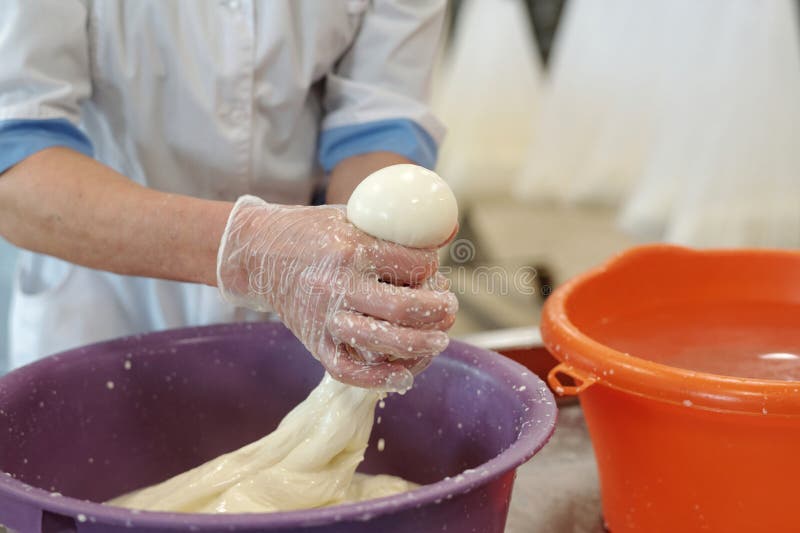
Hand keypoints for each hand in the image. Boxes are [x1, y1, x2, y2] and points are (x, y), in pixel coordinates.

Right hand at [217, 196, 457, 390]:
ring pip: (382, 341)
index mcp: (352, 249)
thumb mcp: (353, 215)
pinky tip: (406, 374)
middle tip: (449, 308)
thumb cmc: (311, 232)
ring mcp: (325, 317)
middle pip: (403, 308)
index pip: (412, 265)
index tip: (433, 270)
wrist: (258, 253)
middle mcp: (338, 285)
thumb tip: (451, 230)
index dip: (432, 268)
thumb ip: (396, 228)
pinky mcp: (314, 342)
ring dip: (421, 345)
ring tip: (440, 340)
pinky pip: (348, 370)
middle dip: (438, 310)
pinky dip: (380, 378)